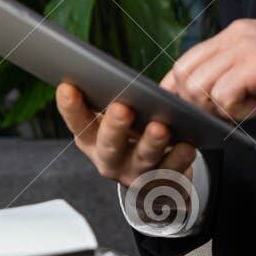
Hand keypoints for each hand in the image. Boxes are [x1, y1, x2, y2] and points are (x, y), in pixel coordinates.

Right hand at [55, 84, 197, 225]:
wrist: (150, 184)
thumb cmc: (130, 137)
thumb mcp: (113, 123)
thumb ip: (108, 102)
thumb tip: (108, 71)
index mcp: (91, 140)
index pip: (77, 123)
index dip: (70, 107)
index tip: (67, 86)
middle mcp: (109, 160)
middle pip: (109, 145)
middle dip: (115, 127)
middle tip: (122, 108)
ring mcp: (134, 175)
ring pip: (143, 159)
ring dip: (151, 143)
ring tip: (160, 127)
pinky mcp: (160, 184)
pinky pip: (171, 171)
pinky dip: (179, 159)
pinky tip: (188, 146)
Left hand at [160, 20, 255, 122]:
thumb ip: (235, 80)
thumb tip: (209, 106)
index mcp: (235, 34)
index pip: (187, 59)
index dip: (177, 88)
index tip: (179, 110)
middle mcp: (235, 36)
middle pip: (185, 73)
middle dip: (192, 103)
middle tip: (218, 116)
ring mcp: (246, 48)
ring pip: (200, 85)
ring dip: (214, 108)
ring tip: (244, 111)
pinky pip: (224, 95)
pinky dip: (234, 111)